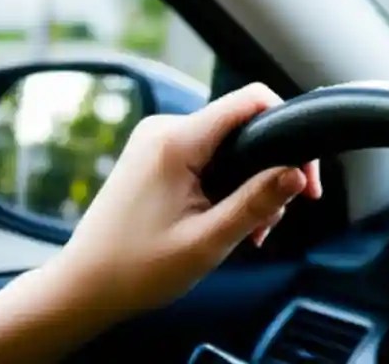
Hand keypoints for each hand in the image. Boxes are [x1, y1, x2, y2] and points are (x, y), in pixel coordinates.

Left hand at [50, 83, 322, 316]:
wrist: (83, 287)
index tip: (305, 178)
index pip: (251, 101)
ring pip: (228, 146)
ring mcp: (157, 141)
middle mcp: (164, 129)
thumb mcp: (208, 241)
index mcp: (175, 141)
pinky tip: (227, 221)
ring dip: (248, 186)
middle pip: (244, 128)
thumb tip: (297, 173)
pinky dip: (226, 186)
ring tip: (248, 232)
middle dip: (269, 173)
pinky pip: (207, 157)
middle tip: (272, 223)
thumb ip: (256, 203)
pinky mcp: (155, 155)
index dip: (289, 130)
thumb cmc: (136, 269)